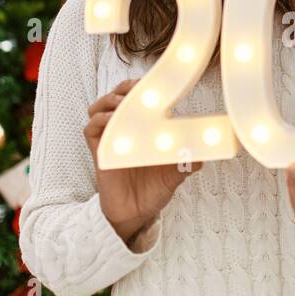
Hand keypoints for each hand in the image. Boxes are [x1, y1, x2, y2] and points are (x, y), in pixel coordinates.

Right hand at [84, 79, 199, 245]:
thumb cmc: (154, 191)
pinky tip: (111, 121)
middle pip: (117, 97)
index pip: (138, 100)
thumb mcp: (175, 175)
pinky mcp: (98, 151)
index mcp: (143, 129)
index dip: (142, 87)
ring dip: (109, 100)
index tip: (153, 81)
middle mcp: (124, 130)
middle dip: (124, 88)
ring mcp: (110, 139)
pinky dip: (99, 121)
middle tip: (135, 87)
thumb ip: (187, 163)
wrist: (136, 214)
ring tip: (122, 103)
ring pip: (99, 108)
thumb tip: (203, 156)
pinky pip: (91, 129)